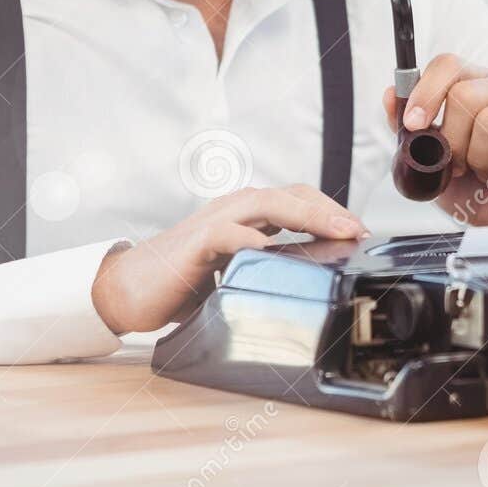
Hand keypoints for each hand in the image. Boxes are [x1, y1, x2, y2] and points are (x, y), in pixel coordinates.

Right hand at [89, 185, 365, 333]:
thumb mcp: (233, 274)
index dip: (330, 211)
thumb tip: (306, 283)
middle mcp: (233, 211)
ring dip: (305, 214)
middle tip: (359, 230)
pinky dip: (251, 240)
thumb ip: (264, 268)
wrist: (126, 291)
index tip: (360, 233)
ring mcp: (214, 222)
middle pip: (290, 195)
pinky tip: (272, 250)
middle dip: (329, 210)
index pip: (297, 200)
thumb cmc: (180, 283)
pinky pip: (227, 235)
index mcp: (245, 216)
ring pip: (266, 203)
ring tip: (335, 230)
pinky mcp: (195, 243)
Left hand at [381, 53, 487, 227]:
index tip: (413, 124)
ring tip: (486, 172)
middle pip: (465, 94)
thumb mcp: (429, 161)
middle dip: (453, 142)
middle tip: (461, 165)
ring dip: (479, 159)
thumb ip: (408, 129)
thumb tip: (390, 94)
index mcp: (477, 86)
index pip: (449, 64)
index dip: (426, 92)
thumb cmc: (476, 190)